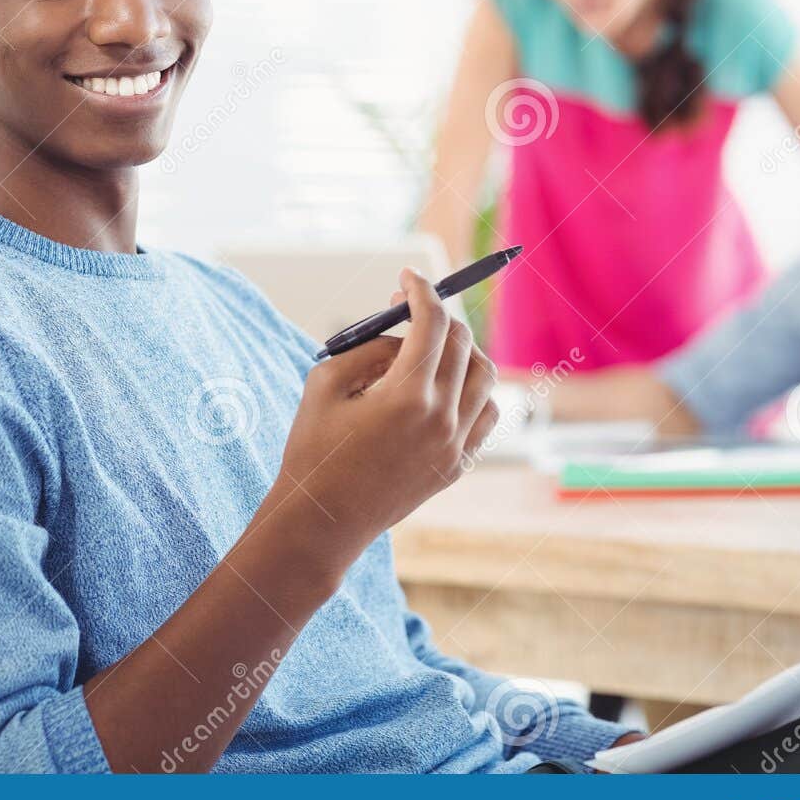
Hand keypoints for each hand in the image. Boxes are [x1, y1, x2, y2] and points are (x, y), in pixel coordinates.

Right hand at [262, 268, 498, 567]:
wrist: (323, 521)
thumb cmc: (313, 449)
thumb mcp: (325, 383)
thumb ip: (368, 347)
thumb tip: (402, 332)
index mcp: (407, 395)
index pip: (432, 322)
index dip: (421, 291)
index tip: (408, 278)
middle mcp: (441, 418)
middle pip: (461, 343)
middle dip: (438, 316)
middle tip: (408, 311)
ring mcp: (456, 444)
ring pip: (485, 376)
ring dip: (462, 350)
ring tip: (429, 348)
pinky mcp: (458, 464)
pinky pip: (486, 414)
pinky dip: (473, 390)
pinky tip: (445, 386)